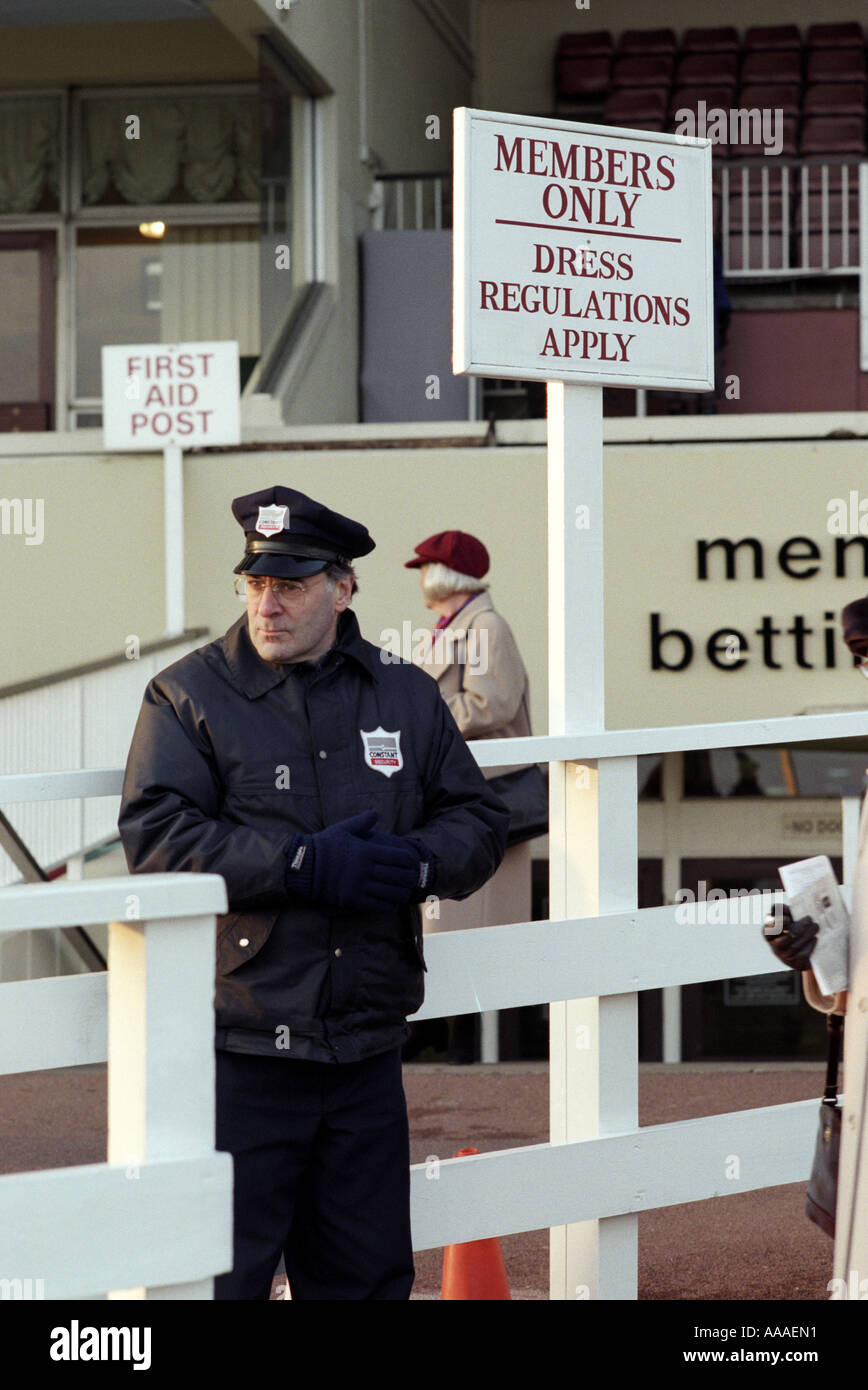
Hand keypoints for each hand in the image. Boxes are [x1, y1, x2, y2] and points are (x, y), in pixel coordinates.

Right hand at [287, 811, 423, 912]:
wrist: (304, 867)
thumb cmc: (324, 846)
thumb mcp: (342, 829)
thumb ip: (362, 822)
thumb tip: (375, 813)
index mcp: (367, 851)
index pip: (400, 858)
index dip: (410, 862)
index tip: (412, 864)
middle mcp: (366, 869)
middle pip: (400, 877)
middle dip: (410, 879)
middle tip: (412, 880)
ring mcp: (360, 886)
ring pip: (393, 893)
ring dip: (402, 894)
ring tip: (404, 893)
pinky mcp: (353, 900)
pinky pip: (380, 906)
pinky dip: (390, 906)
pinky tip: (391, 903)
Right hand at [762, 903, 818, 970]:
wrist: (805, 951)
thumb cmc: (794, 928)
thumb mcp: (787, 918)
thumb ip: (782, 911)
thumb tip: (778, 907)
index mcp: (769, 934)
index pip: (768, 930)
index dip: (777, 925)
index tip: (789, 919)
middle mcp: (775, 946)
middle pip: (785, 938)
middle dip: (798, 928)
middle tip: (809, 919)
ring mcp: (785, 956)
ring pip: (794, 946)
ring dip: (807, 934)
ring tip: (816, 926)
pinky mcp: (795, 964)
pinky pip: (802, 955)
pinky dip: (809, 946)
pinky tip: (814, 939)